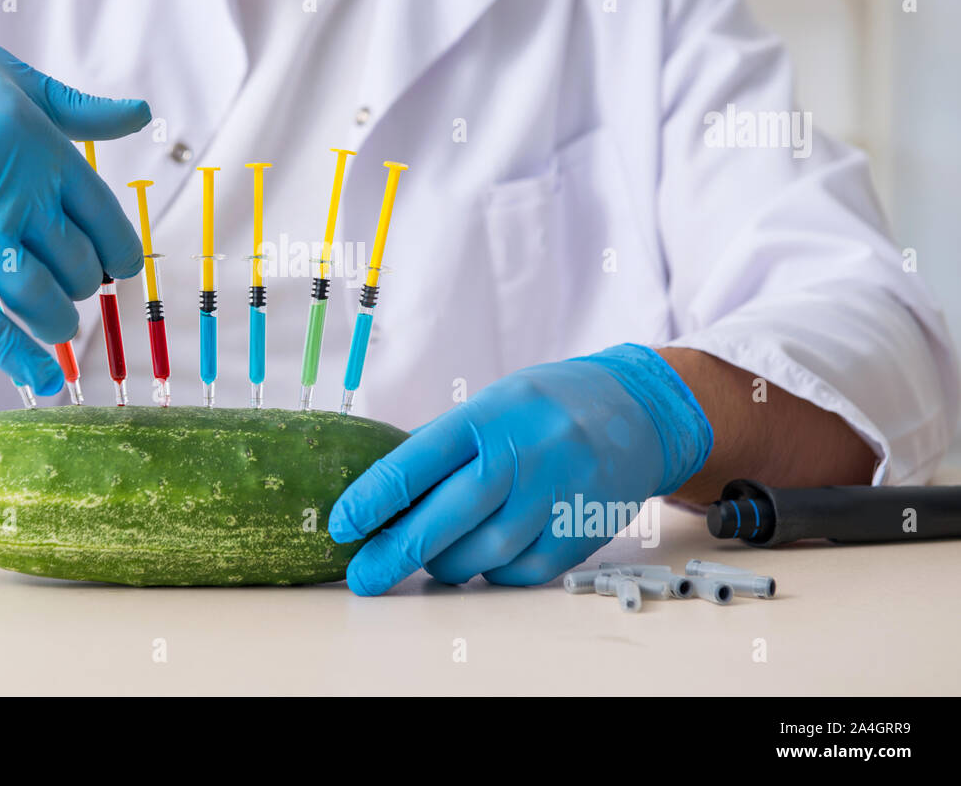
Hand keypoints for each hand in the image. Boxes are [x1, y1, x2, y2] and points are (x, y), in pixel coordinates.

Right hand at [0, 0, 148, 394]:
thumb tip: (142, 113)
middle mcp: (16, 194)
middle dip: (83, 282)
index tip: (114, 263)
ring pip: (42, 301)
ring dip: (58, 318)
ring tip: (53, 313)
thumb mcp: (9, 74)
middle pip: (79, 267)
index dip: (119, 253)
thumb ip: (77, 109)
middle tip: (67, 278)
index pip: (108, 222)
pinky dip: (16, 357)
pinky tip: (43, 381)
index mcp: (43, 148)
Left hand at [328, 344, 712, 594]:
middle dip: (397, 551)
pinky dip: (493, 572)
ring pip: (485, 552)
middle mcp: (525, 452)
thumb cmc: (545, 408)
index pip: (417, 461)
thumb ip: (441, 446)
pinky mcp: (582, 530)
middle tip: (363, 576)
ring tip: (428, 561)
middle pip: (449, 516)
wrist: (637, 410)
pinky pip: (522, 570)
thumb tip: (379, 495)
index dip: (373, 499)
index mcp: (489, 415)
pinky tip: (480, 560)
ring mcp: (558, 494)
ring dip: (445, 565)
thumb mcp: (491, 404)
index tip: (342, 525)